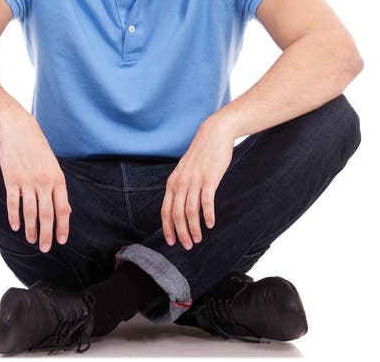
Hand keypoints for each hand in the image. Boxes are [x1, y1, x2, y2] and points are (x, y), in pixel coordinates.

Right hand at [0, 112, 70, 253]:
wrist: (19, 130)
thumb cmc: (38, 149)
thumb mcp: (53, 166)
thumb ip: (58, 187)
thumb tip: (66, 210)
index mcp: (57, 178)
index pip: (63, 208)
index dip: (62, 227)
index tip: (61, 241)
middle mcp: (44, 182)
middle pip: (47, 214)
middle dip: (46, 234)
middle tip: (45, 248)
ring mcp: (27, 181)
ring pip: (30, 212)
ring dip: (31, 229)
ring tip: (31, 240)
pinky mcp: (12, 179)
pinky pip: (13, 203)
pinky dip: (14, 217)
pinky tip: (15, 226)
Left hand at [161, 115, 234, 249]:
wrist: (214, 134)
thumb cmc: (201, 155)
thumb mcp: (185, 170)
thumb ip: (181, 186)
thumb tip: (180, 207)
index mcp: (173, 182)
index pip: (165, 211)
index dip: (167, 228)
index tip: (172, 242)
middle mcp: (180, 182)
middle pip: (176, 214)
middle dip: (181, 233)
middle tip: (187, 246)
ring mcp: (194, 180)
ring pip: (190, 211)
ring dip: (194, 229)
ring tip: (198, 239)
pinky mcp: (209, 179)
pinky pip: (206, 202)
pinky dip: (208, 216)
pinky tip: (210, 224)